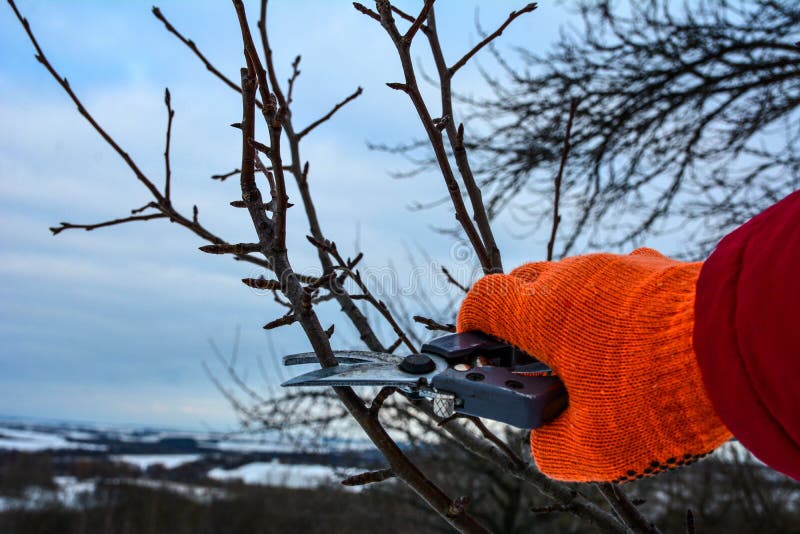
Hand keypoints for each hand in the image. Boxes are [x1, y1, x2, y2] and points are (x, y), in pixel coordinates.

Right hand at [457, 248, 731, 482]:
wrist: (739, 344)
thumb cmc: (656, 394)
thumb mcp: (596, 446)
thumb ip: (551, 448)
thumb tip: (545, 439)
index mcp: (543, 313)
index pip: (483, 299)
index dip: (471, 324)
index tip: (478, 349)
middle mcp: (573, 277)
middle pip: (523, 283)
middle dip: (517, 318)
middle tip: (532, 360)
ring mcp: (616, 266)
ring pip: (571, 280)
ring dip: (566, 313)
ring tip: (590, 357)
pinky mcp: (654, 266)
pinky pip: (614, 280)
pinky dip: (607, 306)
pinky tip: (633, 342)